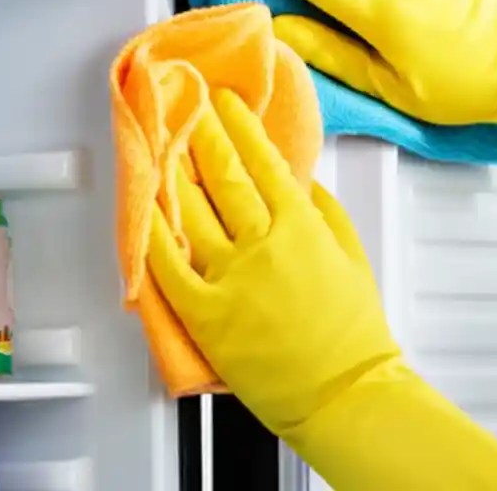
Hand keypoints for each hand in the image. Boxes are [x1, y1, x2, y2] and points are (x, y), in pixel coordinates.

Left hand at [147, 88, 401, 435]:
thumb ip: (326, 212)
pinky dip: (152, 234)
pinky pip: (169, 266)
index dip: (240, 126)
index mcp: (302, 225)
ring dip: (173, 171)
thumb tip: (301, 180)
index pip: (263, 160)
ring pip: (192, 209)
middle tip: (186, 107)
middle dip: (201, 133)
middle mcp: (264, 242)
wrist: (343, 393)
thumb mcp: (353, 257)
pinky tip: (142, 209)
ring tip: (160, 145)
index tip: (226, 103)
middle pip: (223, 174)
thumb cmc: (354, 335)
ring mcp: (231, 276)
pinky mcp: (205, 313)